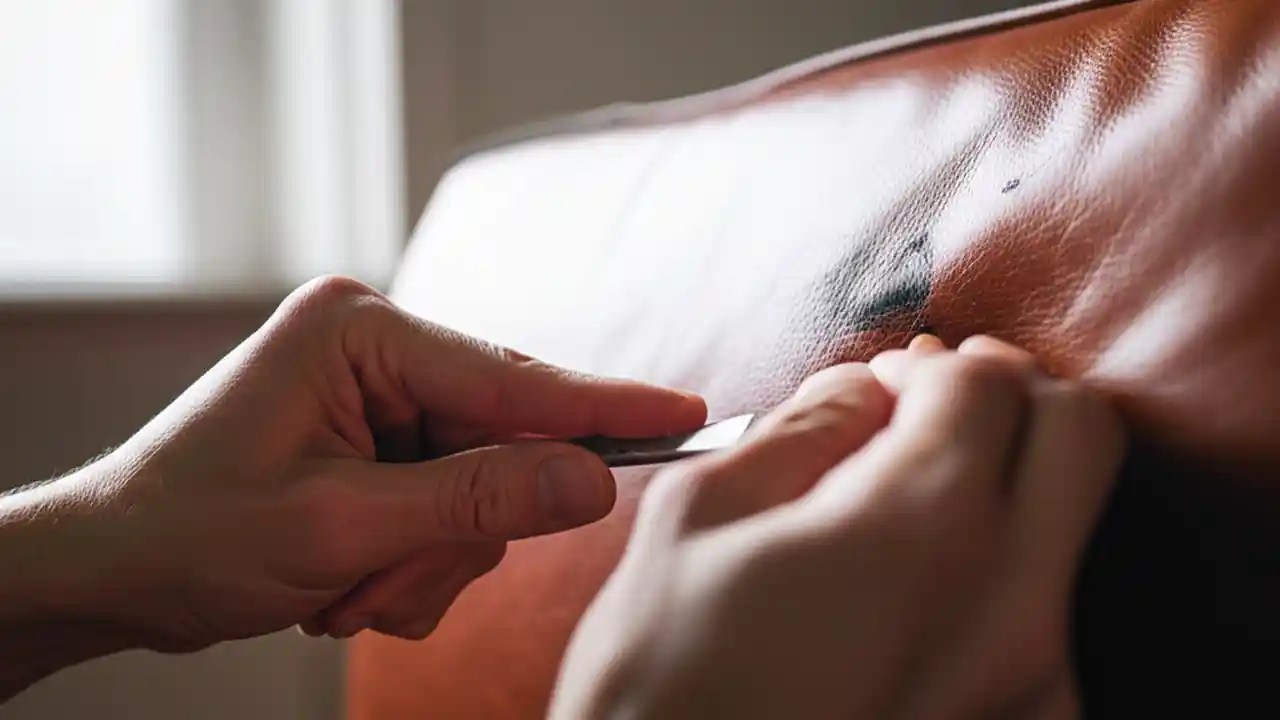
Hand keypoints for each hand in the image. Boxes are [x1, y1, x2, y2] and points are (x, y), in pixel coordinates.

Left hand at [0, 276, 704, 693]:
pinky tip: (343, 585)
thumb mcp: (340, 526)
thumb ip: (475, 498)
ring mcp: (379, 401)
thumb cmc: (190, 534)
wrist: (111, 572)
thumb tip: (592, 478)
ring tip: (343, 590)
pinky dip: (410, 567)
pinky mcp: (380, 448)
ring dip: (424, 564)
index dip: (603, 407)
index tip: (687, 413)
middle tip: (380, 584)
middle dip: (454, 534)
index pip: (511, 378)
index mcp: (360, 333)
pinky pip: (448, 514)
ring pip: (479, 494)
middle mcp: (377, 352)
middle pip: (500, 445)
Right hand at [551, 336, 1123, 719]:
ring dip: (1005, 481)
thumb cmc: (662, 683)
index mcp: (921, 527)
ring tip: (904, 504)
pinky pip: (1045, 612)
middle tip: (929, 410)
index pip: (988, 381)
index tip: (878, 386)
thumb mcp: (697, 518)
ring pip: (1071, 525)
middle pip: (1079, 435)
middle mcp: (1010, 602)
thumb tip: (860, 390)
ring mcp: (1033, 679)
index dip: (925, 364)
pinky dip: (997, 568)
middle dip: (1006, 397)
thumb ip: (800, 429)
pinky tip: (915, 589)